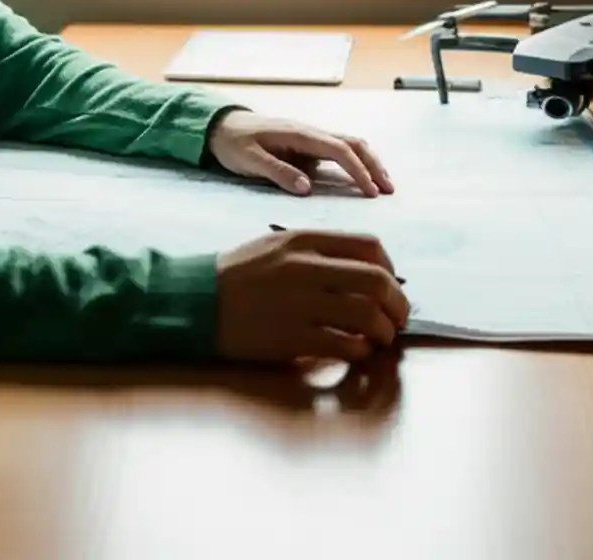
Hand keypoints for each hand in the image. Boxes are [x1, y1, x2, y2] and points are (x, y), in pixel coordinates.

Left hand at [206, 110, 393, 197]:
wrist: (220, 126)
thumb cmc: (234, 143)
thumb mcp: (249, 160)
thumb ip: (278, 172)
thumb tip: (307, 188)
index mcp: (299, 134)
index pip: (339, 151)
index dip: (358, 171)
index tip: (371, 191)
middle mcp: (310, 133)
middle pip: (353, 144)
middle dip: (374, 165)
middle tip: (389, 190)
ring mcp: (310, 139)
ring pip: (349, 146)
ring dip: (368, 163)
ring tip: (383, 186)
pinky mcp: (306, 146)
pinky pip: (337, 153)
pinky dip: (355, 164)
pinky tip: (361, 180)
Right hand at [215, 229, 410, 361]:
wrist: (194, 301)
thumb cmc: (237, 275)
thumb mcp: (276, 246)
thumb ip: (319, 252)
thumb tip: (366, 272)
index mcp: (304, 240)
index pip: (370, 246)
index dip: (391, 269)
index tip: (390, 286)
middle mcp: (306, 268)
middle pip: (377, 281)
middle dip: (398, 304)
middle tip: (398, 319)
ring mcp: (299, 303)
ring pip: (367, 315)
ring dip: (384, 331)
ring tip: (380, 338)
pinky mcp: (291, 337)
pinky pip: (344, 345)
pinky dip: (360, 350)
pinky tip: (356, 351)